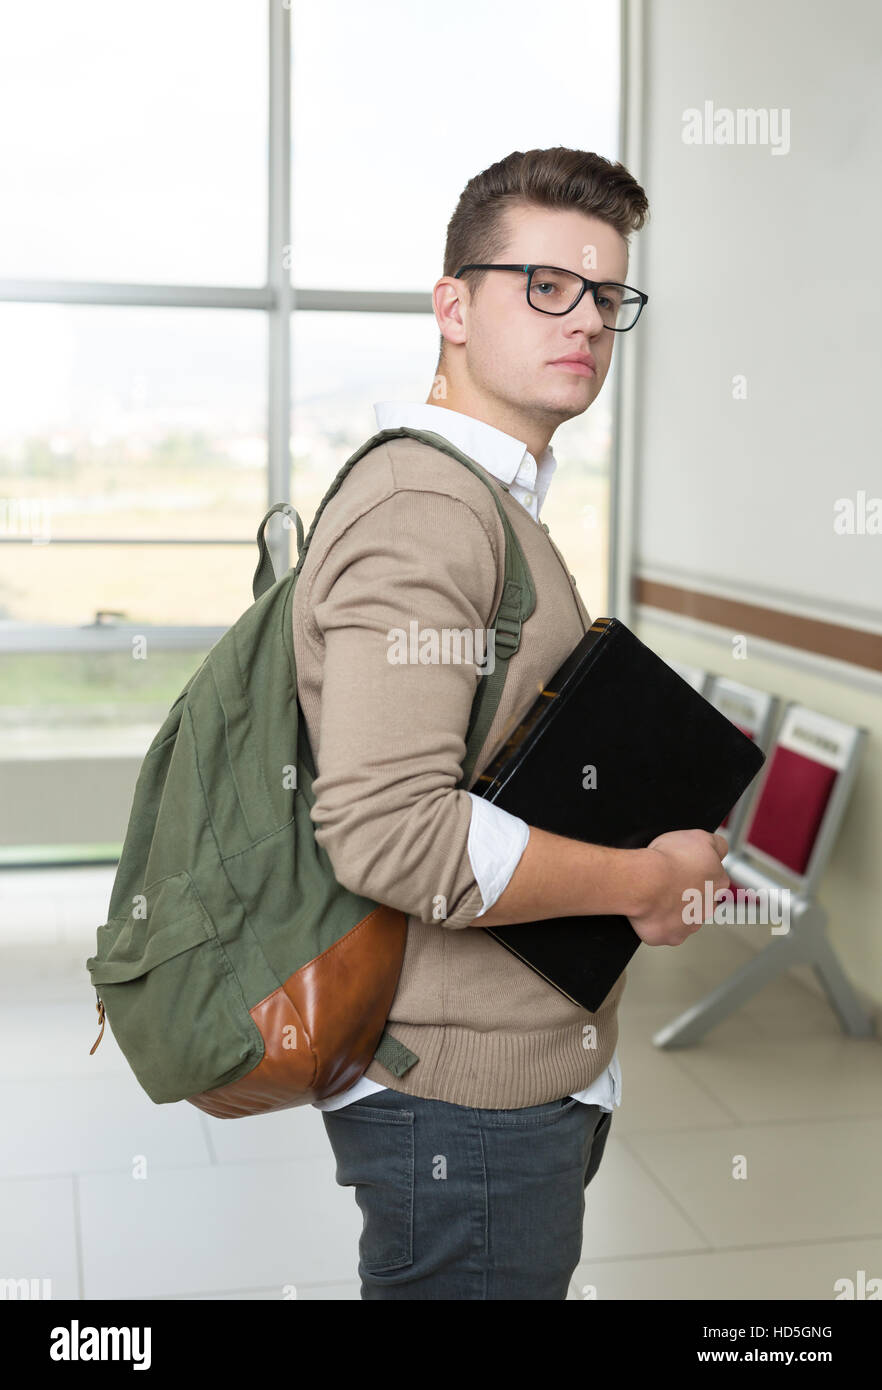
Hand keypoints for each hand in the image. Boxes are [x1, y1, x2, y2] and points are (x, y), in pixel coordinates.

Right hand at [628, 829, 729, 946]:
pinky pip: (666, 931)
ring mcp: (690, 924)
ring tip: (657, 895)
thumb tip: (721, 849)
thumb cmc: (668, 860)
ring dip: (674, 909)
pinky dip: (658, 922)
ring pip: (684, 917)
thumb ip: (716, 844)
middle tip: (670, 881)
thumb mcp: (698, 836)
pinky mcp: (671, 936)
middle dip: (688, 893)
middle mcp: (709, 906)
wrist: (645, 883)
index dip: (698, 871)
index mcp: (718, 881)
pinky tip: (650, 910)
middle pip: (701, 900)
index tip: (684, 867)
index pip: (714, 877)